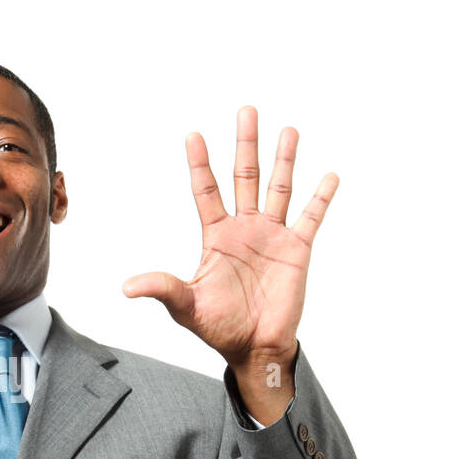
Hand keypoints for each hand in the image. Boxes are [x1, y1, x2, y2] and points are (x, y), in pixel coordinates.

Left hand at [122, 106, 337, 371]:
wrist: (254, 348)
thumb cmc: (219, 328)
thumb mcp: (185, 307)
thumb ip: (162, 289)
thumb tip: (127, 287)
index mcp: (217, 236)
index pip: (206, 191)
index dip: (200, 164)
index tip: (193, 135)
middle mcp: (244, 228)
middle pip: (245, 177)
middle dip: (245, 144)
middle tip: (246, 110)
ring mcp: (272, 236)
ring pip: (278, 188)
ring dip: (284, 159)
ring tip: (288, 130)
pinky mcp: (297, 250)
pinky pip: (311, 218)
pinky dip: (320, 197)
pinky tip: (330, 175)